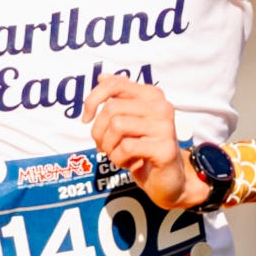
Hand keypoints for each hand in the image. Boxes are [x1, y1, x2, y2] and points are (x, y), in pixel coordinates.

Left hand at [82, 75, 203, 210]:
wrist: (169, 179)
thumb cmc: (144, 149)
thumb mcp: (129, 121)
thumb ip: (118, 98)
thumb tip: (102, 76)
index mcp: (152, 95)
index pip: (115, 84)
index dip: (93, 99)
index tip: (86, 118)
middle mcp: (161, 107)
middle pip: (112, 108)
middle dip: (98, 130)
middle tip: (103, 146)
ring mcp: (165, 128)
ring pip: (117, 126)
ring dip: (108, 146)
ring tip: (117, 154)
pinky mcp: (165, 149)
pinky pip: (126, 148)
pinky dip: (118, 159)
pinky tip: (127, 163)